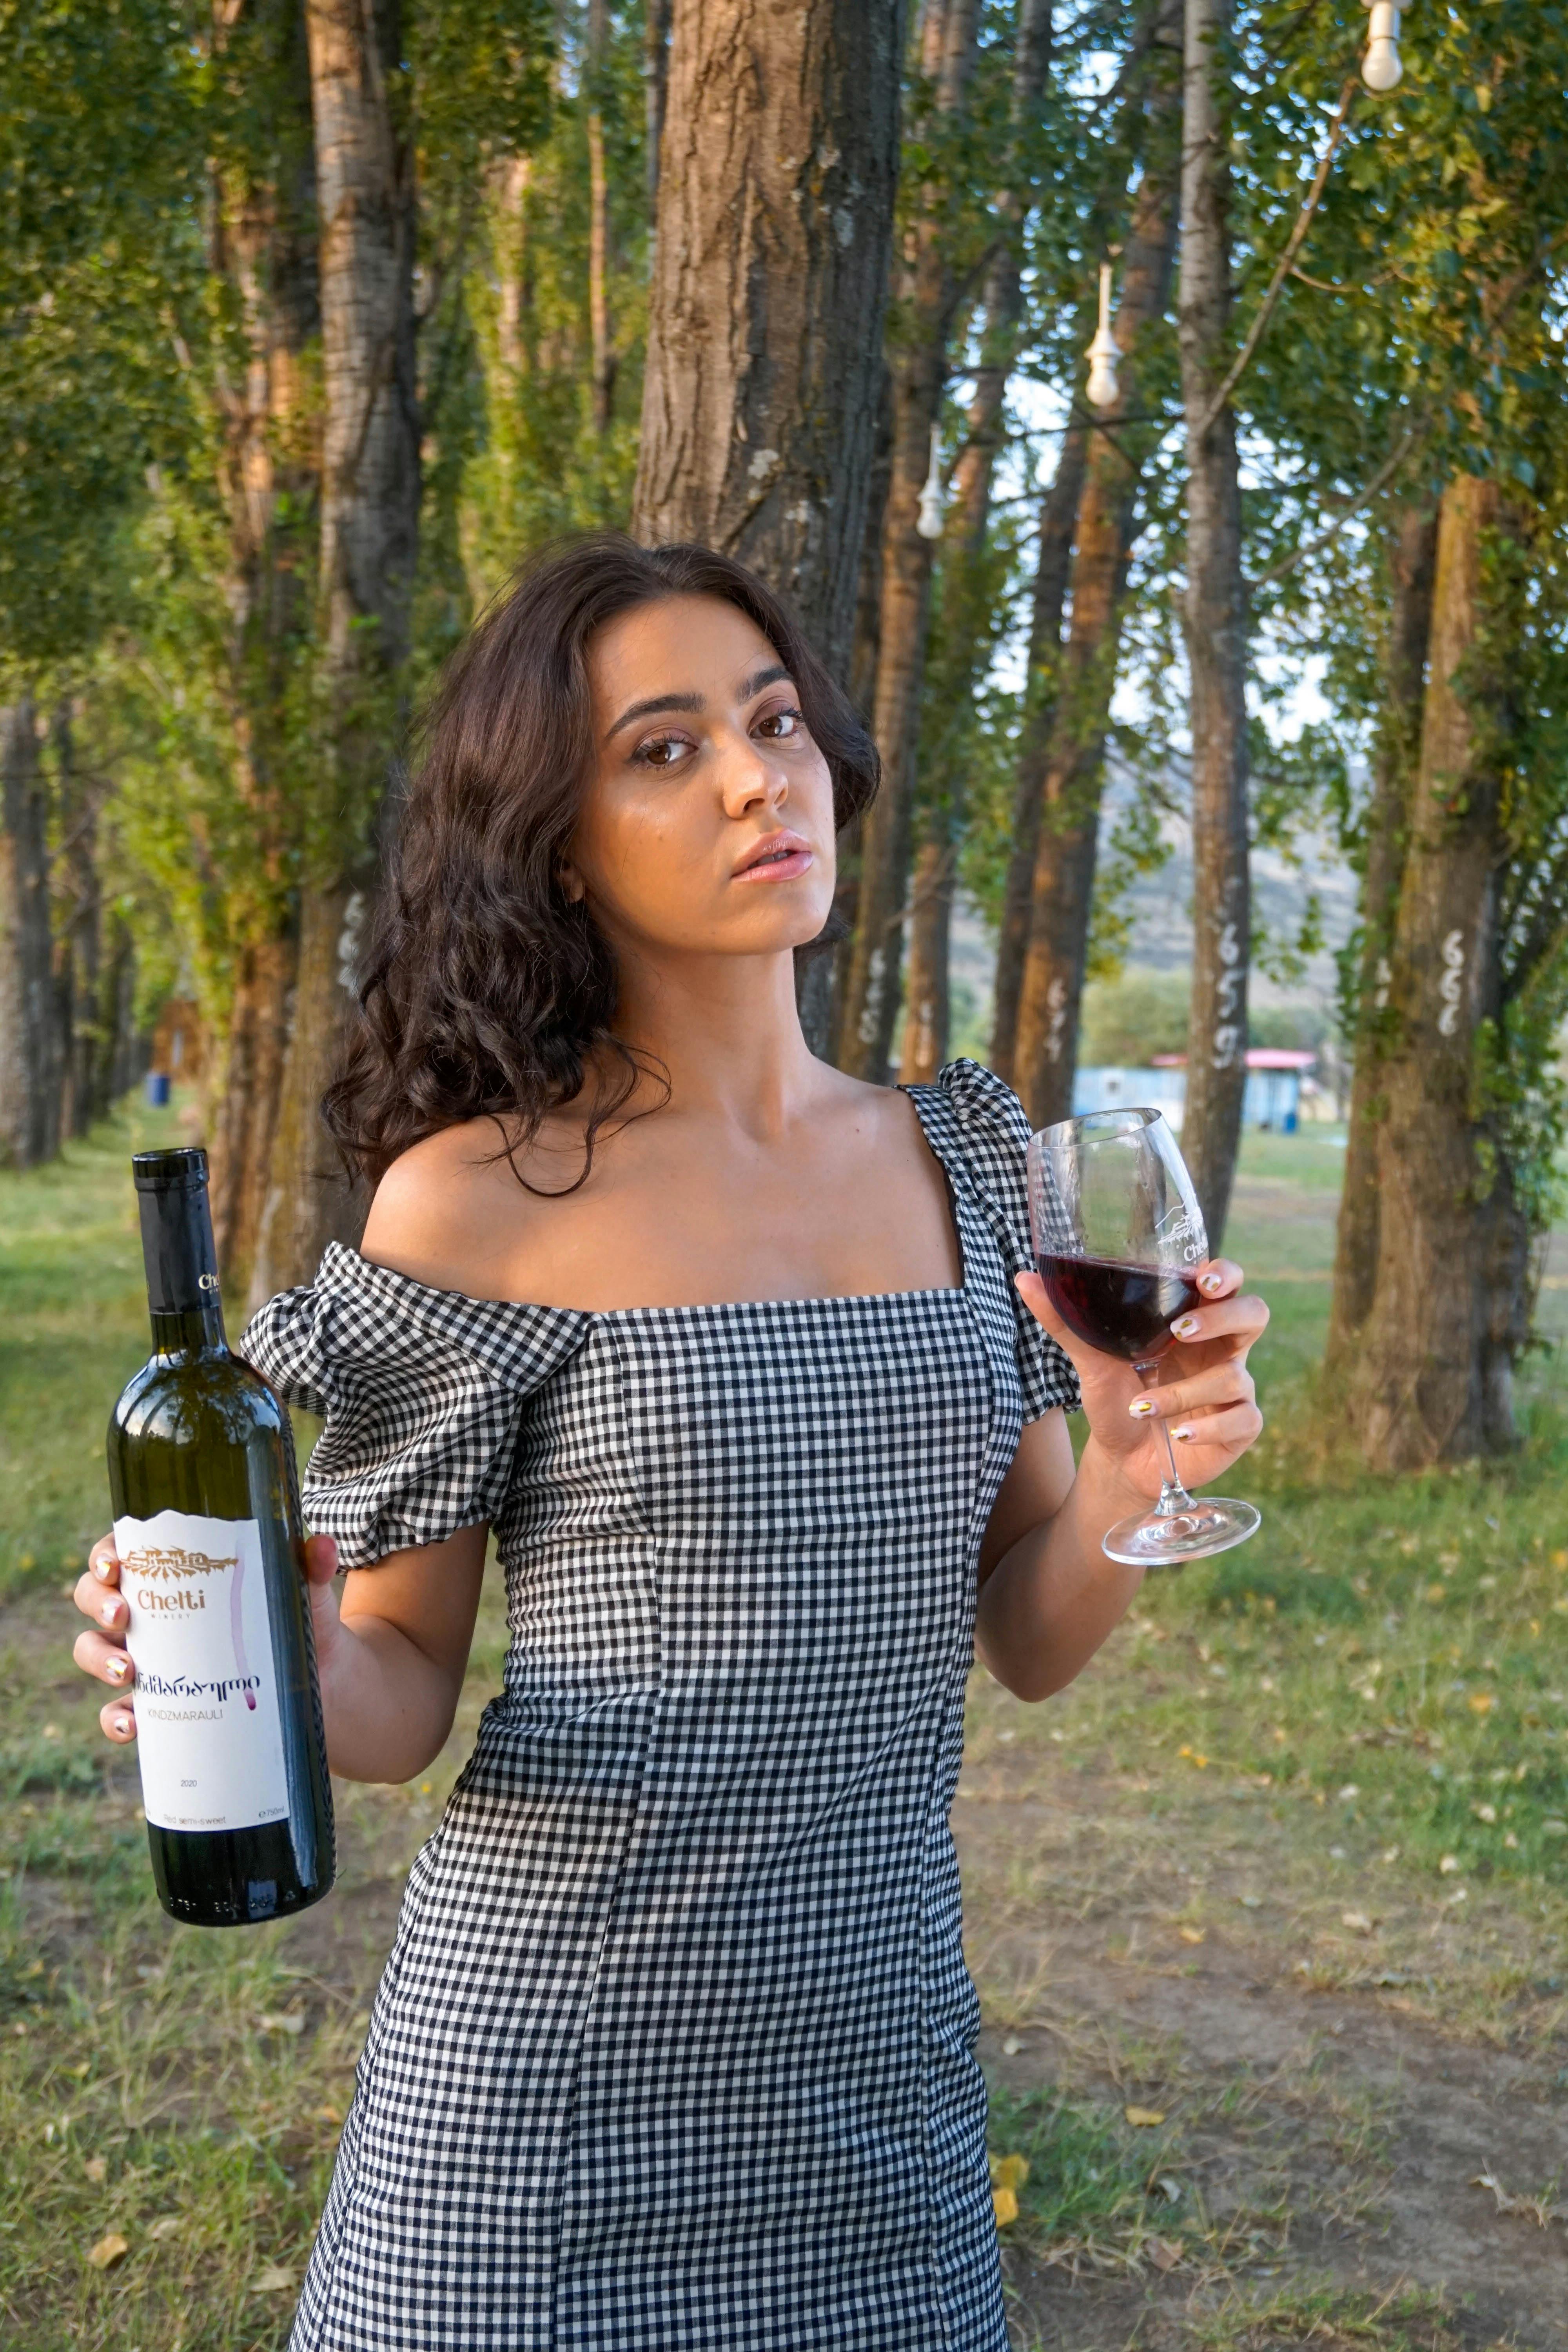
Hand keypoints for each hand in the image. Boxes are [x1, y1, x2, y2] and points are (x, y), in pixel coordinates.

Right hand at [71, 1530, 343, 1746]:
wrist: (322, 1684)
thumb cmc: (301, 1623)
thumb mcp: (304, 1593)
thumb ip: (310, 1568)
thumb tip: (322, 1545)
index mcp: (177, 1576)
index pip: (124, 1554)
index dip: (106, 1556)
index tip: (115, 1565)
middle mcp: (152, 1616)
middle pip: (96, 1599)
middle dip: (97, 1604)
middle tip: (122, 1616)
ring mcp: (150, 1662)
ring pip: (94, 1652)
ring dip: (98, 1659)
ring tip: (126, 1671)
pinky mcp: (161, 1706)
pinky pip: (118, 1713)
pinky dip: (115, 1720)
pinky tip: (132, 1724)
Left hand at [1015, 1258, 1267, 1502]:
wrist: (1120, 1460)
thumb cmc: (1115, 1402)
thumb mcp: (1090, 1362)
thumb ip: (1065, 1322)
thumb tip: (1022, 1276)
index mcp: (1194, 1323)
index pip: (1226, 1284)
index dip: (1224, 1275)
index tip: (1202, 1279)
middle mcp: (1221, 1350)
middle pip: (1254, 1314)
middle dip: (1225, 1316)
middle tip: (1182, 1330)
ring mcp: (1235, 1388)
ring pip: (1234, 1375)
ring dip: (1184, 1392)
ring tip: (1142, 1407)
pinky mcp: (1240, 1426)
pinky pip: (1242, 1418)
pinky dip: (1208, 1427)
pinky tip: (1179, 1434)